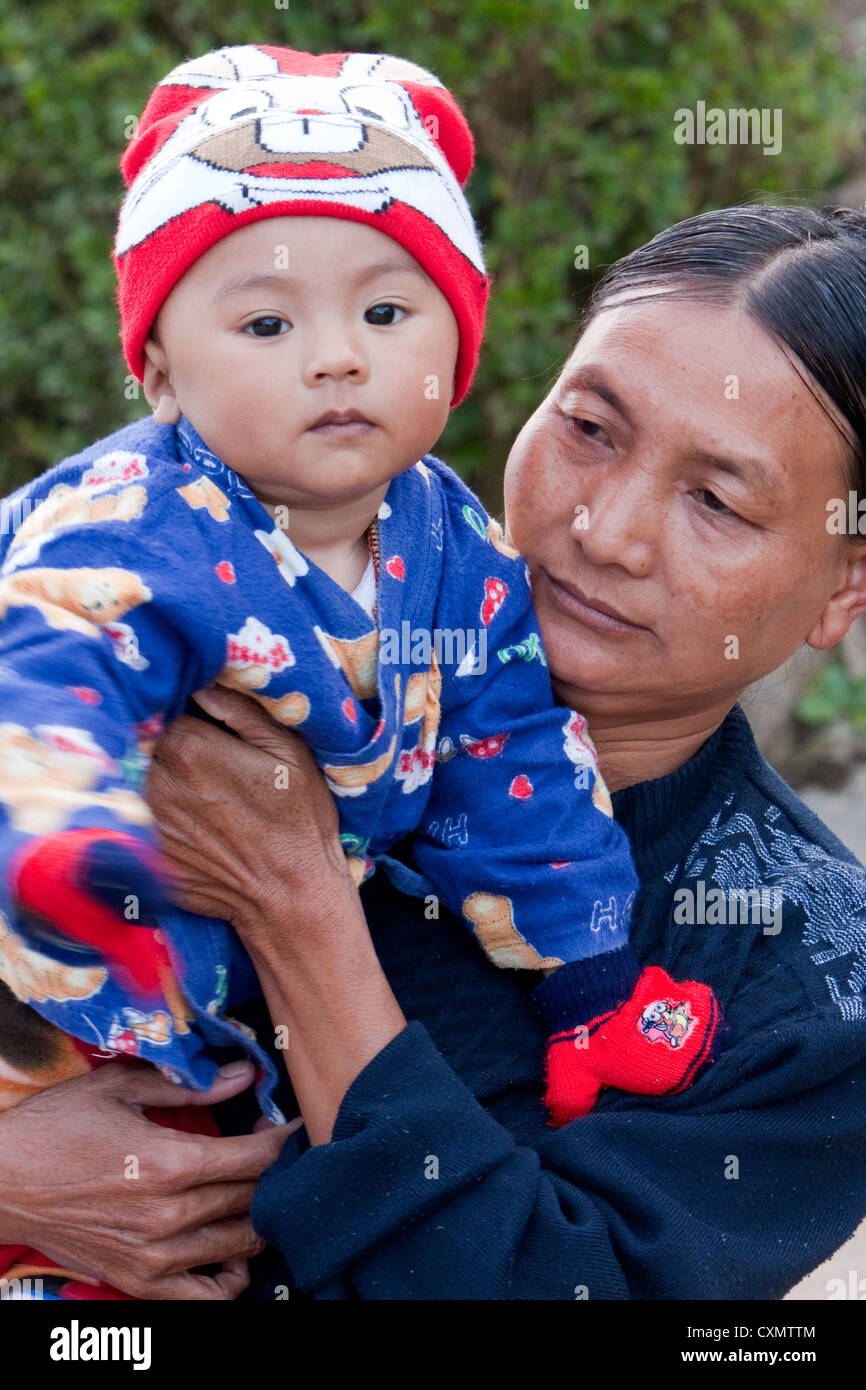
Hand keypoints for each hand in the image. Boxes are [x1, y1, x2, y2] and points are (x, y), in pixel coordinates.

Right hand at [0, 1059, 299, 1299]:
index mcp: (169, 1162)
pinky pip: (206, 1295)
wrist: (2, 1180)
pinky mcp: (138, 1281)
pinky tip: (236, 1251)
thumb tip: (245, 1074)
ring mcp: (154, 1256)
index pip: (256, 1158)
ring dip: (263, 1218)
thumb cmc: (58, 1126)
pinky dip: (232, 1277)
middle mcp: (168, 1216)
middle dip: (279, 1173)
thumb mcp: (120, 1087)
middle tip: (289, 1154)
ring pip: (241, 1244)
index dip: (286, 1140)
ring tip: (269, 1193)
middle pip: (254, 1199)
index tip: (300, 1125)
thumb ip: (189, 1085)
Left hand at [146, 685, 353, 961]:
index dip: (189, 716)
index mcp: (190, 747)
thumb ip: (242, 711)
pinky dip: (160, 816)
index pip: (168, 710)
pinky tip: (195, 826)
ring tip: (202, 796)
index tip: (210, 730)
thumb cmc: (298, 821)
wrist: (290, 896)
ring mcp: (147, 820)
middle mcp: (157, 781)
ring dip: (162, 780)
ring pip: (141, 780)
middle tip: (207, 764)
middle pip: (148, 744)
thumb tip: (204, 687)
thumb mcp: (289, 752)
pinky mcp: (145, 852)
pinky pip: (142, 819)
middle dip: (171, 746)